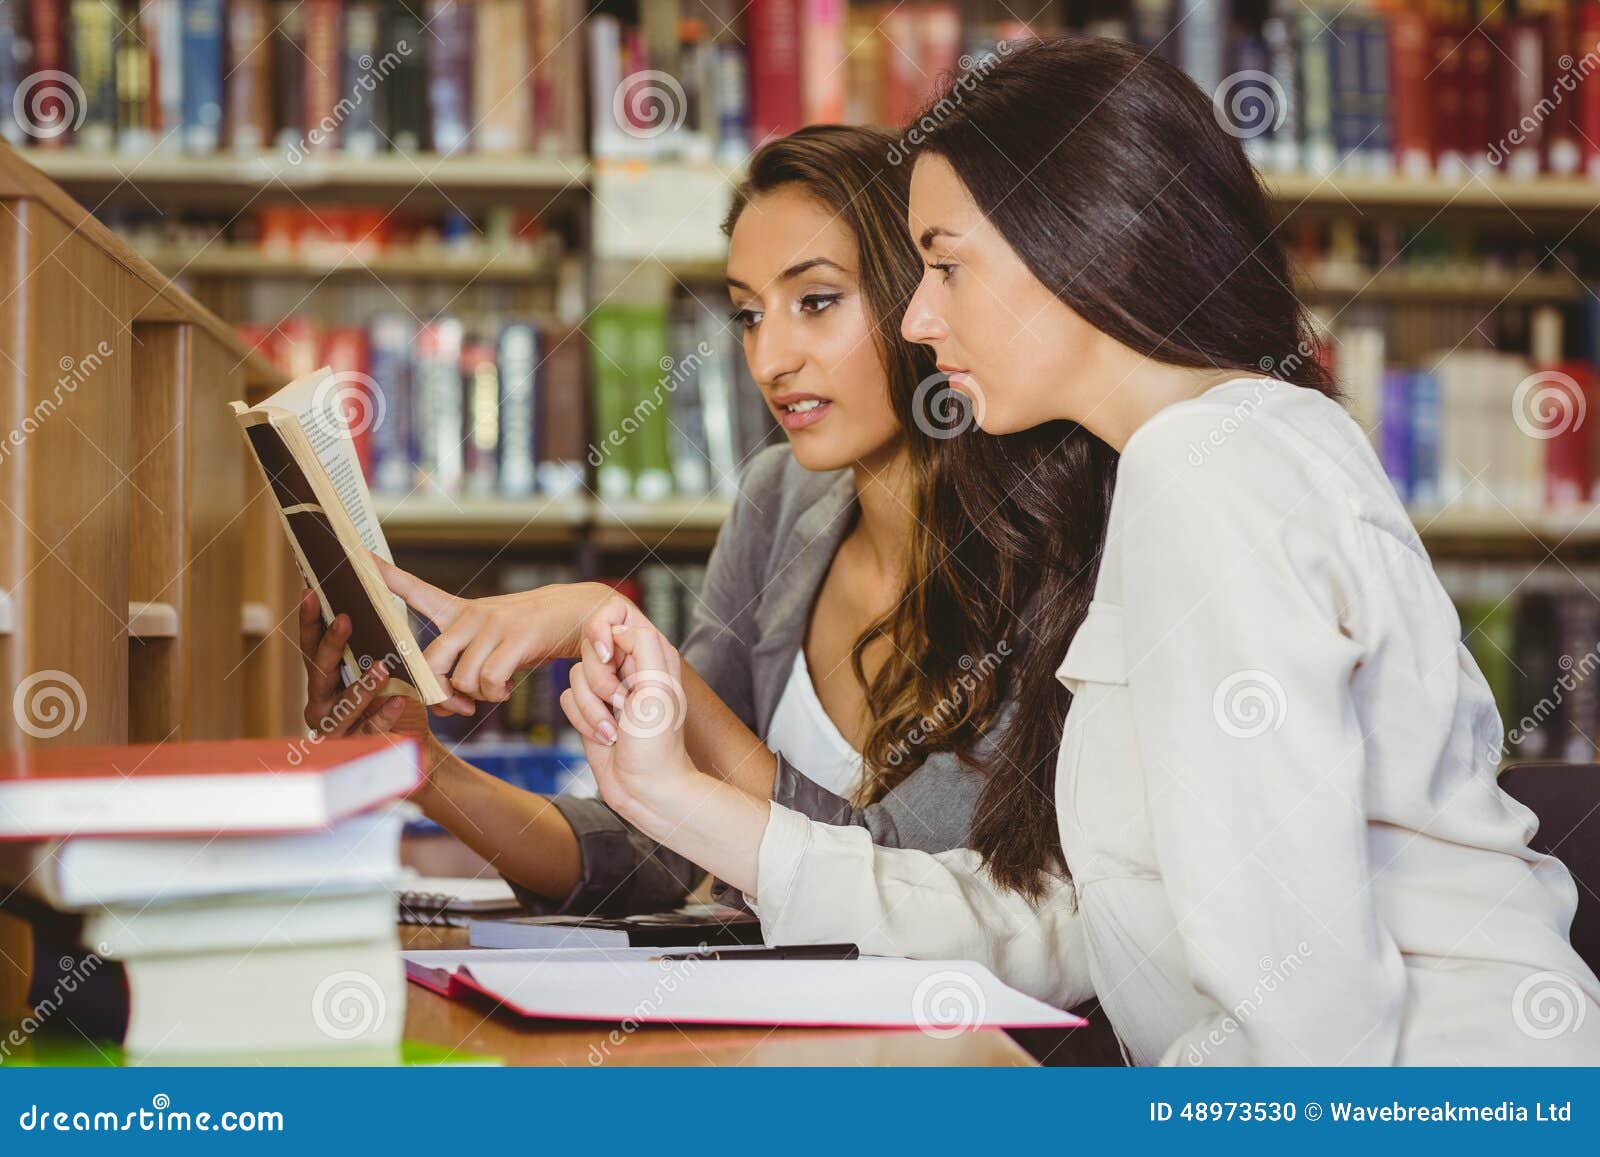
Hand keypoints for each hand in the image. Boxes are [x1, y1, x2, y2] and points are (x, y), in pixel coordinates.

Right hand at [299, 587, 420, 738]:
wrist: (408, 739)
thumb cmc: (389, 698)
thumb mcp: (379, 668)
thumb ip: (371, 644)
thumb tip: (370, 602)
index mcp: (322, 679)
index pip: (311, 646)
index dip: (309, 620)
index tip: (310, 592)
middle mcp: (320, 702)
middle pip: (318, 673)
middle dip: (331, 645)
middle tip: (345, 620)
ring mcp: (335, 727)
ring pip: (342, 705)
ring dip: (361, 685)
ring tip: (381, 667)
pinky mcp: (358, 745)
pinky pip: (370, 728)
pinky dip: (384, 714)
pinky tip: (398, 700)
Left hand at [376, 556, 645, 713]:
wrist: (580, 616)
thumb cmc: (531, 637)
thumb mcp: (493, 646)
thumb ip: (464, 671)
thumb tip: (447, 706)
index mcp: (461, 613)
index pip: (416, 591)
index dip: (385, 575)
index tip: (359, 556)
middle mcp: (471, 615)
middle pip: (430, 660)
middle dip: (440, 692)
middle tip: (459, 705)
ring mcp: (492, 624)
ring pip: (462, 678)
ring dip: (477, 696)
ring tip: (495, 689)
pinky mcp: (514, 637)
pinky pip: (489, 681)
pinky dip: (497, 694)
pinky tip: (508, 687)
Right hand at [560, 619, 696, 819]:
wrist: (645, 788)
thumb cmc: (656, 742)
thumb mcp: (658, 685)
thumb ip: (643, 644)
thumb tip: (616, 629)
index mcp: (654, 656)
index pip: (616, 624)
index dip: (605, 640)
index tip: (610, 659)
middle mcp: (631, 668)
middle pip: (590, 650)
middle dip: (599, 682)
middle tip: (621, 703)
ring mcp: (609, 690)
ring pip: (575, 676)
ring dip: (591, 708)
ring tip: (614, 730)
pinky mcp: (590, 710)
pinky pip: (566, 698)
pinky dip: (582, 720)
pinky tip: (604, 738)